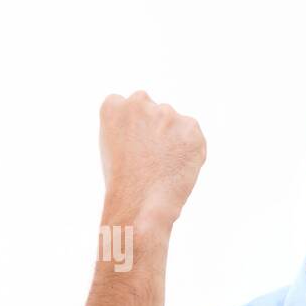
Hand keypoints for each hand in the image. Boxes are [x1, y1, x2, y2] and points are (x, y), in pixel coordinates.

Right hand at [99, 90, 205, 224]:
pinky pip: (193, 136)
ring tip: (164, 165)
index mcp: (113, 105)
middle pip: (155, 110)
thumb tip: (148, 120)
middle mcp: (139, 102)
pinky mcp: (190, 127)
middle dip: (157, 129)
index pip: (130, 104)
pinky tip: (179, 166)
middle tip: (153, 158)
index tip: (136, 145)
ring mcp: (166, 114)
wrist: (142, 203)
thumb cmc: (125, 182)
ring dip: (174, 138)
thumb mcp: (112, 145)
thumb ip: (128, 124)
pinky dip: (191, 150)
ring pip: (175, 122)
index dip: (136, 127)